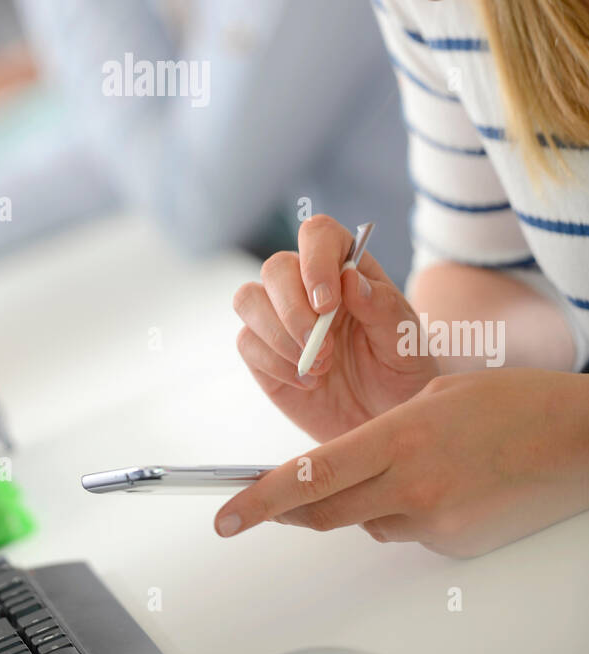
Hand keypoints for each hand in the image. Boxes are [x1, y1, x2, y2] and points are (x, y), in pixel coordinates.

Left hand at [214, 369, 588, 556]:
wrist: (580, 441)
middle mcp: (413, 487)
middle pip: (325, 513)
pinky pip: (406, 532)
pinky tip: (433, 483)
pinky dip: (400, 511)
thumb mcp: (432, 395)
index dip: (260, 500)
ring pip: (366, 523)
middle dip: (287, 510)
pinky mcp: (457, 545)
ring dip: (356, 503)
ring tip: (388, 466)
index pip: (311, 477)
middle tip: (260, 507)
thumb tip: (347, 462)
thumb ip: (381, 430)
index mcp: (399, 439)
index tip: (227, 515)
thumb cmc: (514, 404)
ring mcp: (437, 523)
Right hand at [233, 215, 436, 442]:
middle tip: (325, 349)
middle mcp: (306, 285)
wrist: (384, 418)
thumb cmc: (400, 373)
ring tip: (320, 366)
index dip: (315, 260)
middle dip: (294, 310)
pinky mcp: (262, 350)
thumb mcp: (406, 343)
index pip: (318, 234)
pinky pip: (247, 342)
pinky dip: (276, 364)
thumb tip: (350, 279)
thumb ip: (383, 308)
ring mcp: (279, 316)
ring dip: (279, 335)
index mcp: (345, 268)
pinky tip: (309, 382)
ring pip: (248, 299)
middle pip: (275, 267)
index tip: (328, 303)